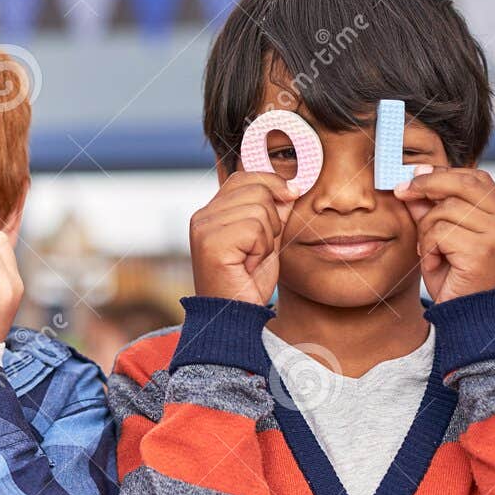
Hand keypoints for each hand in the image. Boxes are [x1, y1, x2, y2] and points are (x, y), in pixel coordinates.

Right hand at [189, 171, 297, 304]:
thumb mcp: (266, 240)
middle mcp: (202, 217)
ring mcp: (204, 229)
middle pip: (256, 189)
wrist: (235, 317)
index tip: (292, 195)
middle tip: (260, 248)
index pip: (244, 177)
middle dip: (272, 217)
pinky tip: (249, 264)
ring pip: (259, 208)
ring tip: (253, 258)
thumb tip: (291, 187)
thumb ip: (273, 213)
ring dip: (267, 237)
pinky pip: (255, 227)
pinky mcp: (212, 243)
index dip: (272, 182)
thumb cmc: (248, 283)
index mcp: (211, 213)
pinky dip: (262, 248)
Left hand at [394, 167, 494, 302]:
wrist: (466, 317)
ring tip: (431, 252)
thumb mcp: (439, 237)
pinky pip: (440, 231)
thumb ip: (430, 209)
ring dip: (426, 230)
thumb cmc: (454, 278)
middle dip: (427, 185)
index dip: (442, 174)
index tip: (413, 179)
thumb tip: (413, 176)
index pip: (476, 178)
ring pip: (446, 209)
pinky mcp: (485, 250)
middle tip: (403, 193)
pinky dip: (428, 247)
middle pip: (463, 184)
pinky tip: (435, 263)